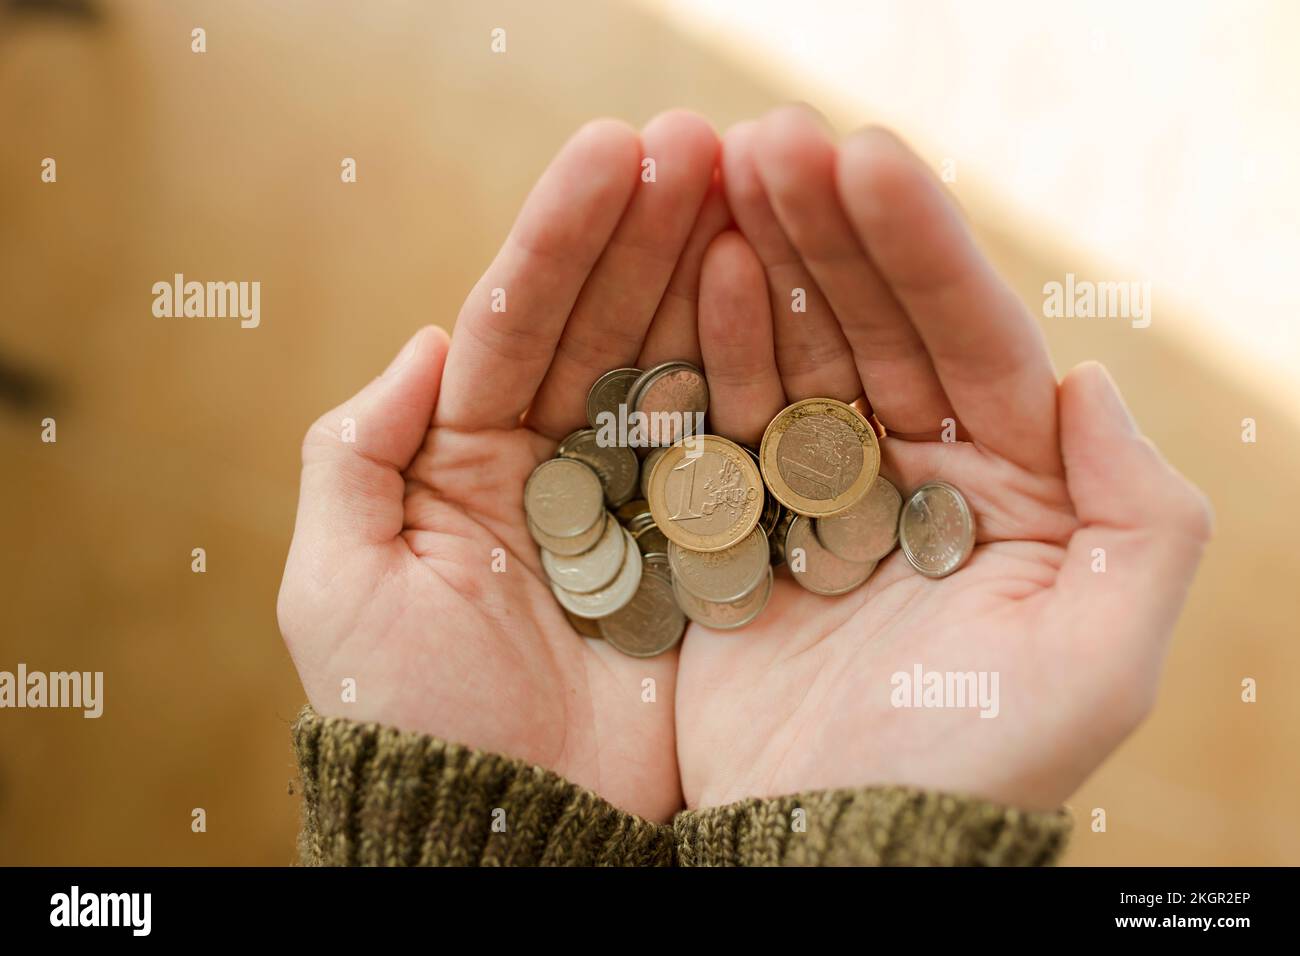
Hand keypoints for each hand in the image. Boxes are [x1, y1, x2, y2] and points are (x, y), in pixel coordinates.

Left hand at [277, 112, 725, 822]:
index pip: (516, 324)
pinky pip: (735, 451)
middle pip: (605, 327)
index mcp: (467, 461)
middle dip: (648, 232)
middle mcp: (558, 468)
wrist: (513, 836)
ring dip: (709, 275)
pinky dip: (758, 377)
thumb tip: (421, 342)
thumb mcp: (339, 585)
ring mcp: (642, 507)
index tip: (615, 152)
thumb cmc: (411, 720)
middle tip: (704, 140)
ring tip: (753, 184)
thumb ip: (356, 456)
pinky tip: (784, 296)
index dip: (562, 237)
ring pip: (675, 368)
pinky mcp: (709, 555)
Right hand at [674, 107, 1211, 810]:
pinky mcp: (742, 520)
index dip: (921, 248)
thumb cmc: (970, 768)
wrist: (831, 849)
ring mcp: (821, 492)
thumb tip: (1092, 385)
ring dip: (767, 260)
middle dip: (829, 227)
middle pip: (876, 326)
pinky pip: (728, 415)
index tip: (864, 156)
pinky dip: (716, 345)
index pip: (971, 341)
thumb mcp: (1098, 663)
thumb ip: (1139, 520)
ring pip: (799, 352)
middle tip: (770, 135)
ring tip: (722, 172)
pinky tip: (704, 274)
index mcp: (1010, 489)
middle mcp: (915, 474)